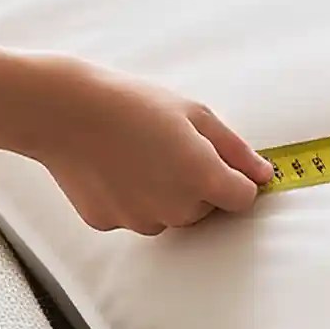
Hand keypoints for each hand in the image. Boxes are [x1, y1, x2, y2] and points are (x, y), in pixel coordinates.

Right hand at [20, 57, 272, 235]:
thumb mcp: (197, 115)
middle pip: (207, 208)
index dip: (238, 180)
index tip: (224, 164)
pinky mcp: (110, 223)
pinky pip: (136, 214)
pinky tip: (117, 167)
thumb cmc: (134, 105)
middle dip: (200, 184)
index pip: (244, 199)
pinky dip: (132, 197)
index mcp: (204, 180)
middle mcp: (176, 209)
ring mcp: (140, 220)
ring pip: (170, 214)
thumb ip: (236, 150)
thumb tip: (264, 174)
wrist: (65, 111)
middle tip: (172, 149)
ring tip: (142, 155)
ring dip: (167, 193)